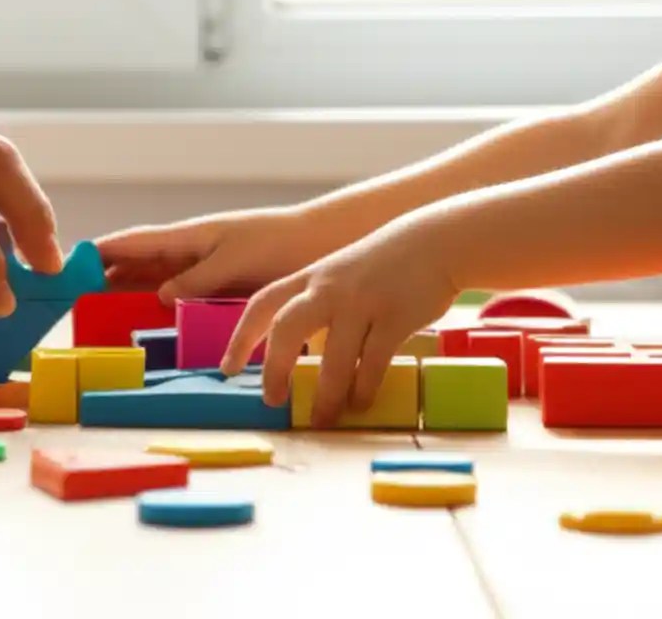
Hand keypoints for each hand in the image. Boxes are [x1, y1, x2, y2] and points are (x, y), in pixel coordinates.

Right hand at [96, 206, 335, 303]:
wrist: (318, 243)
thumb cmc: (277, 242)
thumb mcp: (232, 261)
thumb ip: (196, 279)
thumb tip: (160, 296)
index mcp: (188, 236)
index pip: (133, 242)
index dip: (102, 252)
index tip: (69, 262)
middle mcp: (190, 252)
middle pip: (138, 265)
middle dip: (107, 278)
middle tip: (75, 298)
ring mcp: (203, 270)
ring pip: (156, 283)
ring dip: (130, 295)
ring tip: (101, 313)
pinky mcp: (219, 288)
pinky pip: (181, 299)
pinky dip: (162, 308)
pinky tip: (152, 322)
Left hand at [219, 215, 459, 426]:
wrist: (434, 242)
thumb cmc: (383, 264)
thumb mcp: (339, 274)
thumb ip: (316, 304)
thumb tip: (294, 351)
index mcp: (310, 277)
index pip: (262, 304)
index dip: (241, 337)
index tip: (227, 368)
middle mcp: (330, 288)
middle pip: (287, 328)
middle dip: (274, 368)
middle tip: (272, 400)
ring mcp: (363, 302)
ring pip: (334, 356)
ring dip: (326, 394)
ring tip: (323, 419)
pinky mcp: (395, 317)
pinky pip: (373, 361)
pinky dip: (363, 388)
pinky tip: (360, 404)